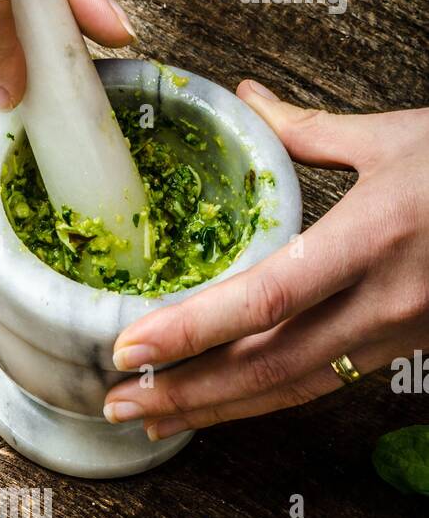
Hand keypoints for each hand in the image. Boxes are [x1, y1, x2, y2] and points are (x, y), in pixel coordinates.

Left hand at [104, 85, 428, 437]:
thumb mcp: (397, 137)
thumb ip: (311, 132)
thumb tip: (249, 100)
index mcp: (375, 236)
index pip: (266, 298)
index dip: (193, 330)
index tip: (130, 347)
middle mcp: (383, 299)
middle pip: (268, 366)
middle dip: (185, 392)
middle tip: (117, 402)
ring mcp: (396, 334)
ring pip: (291, 388)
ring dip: (214, 409)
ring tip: (149, 417)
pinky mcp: (402, 350)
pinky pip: (318, 385)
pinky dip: (258, 400)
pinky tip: (215, 403)